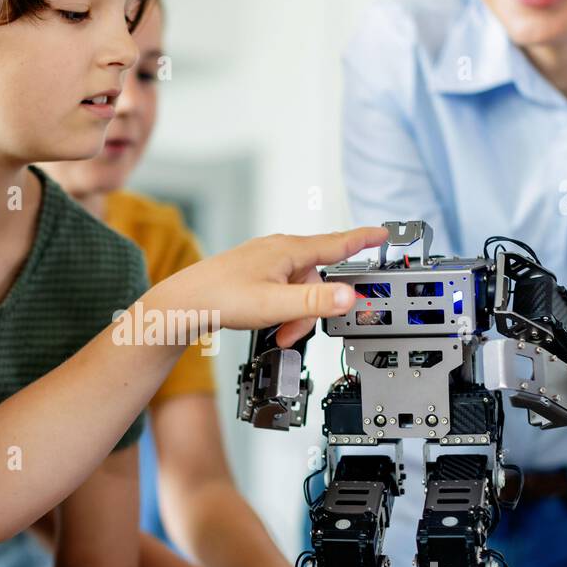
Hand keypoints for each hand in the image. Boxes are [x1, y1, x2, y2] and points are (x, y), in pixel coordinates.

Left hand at [145, 227, 389, 348]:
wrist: (183, 304)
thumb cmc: (221, 298)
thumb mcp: (275, 305)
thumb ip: (314, 301)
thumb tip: (349, 296)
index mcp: (288, 251)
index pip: (336, 244)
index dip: (363, 240)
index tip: (383, 234)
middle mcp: (278, 250)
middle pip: (317, 278)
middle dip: (313, 307)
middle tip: (295, 333)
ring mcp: (265, 261)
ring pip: (299, 288)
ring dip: (295, 313)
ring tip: (277, 331)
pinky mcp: (254, 274)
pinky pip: (282, 291)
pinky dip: (282, 309)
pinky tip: (266, 320)